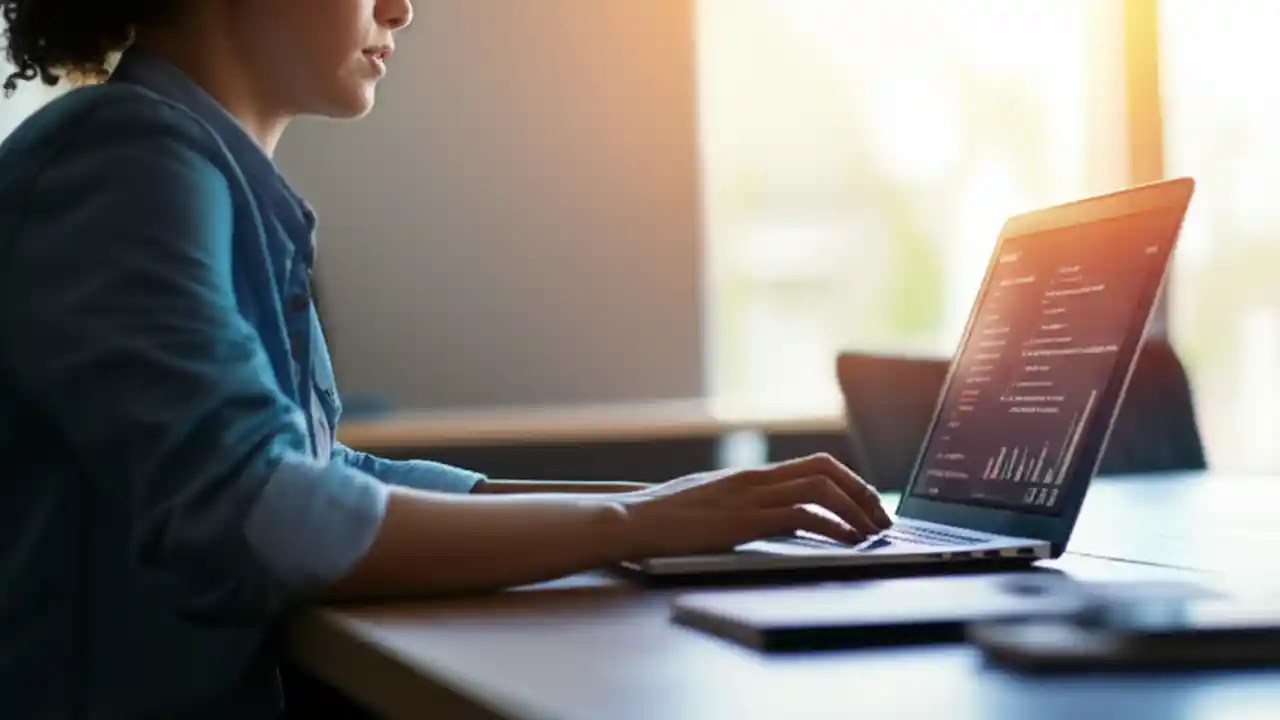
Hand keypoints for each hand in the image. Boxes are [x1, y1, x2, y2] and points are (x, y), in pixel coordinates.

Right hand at [619, 454, 892, 558]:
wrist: (629, 521)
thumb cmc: (661, 520)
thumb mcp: (708, 505)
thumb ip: (739, 506)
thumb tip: (768, 519)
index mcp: (749, 476)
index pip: (813, 464)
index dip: (850, 482)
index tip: (867, 506)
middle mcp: (754, 480)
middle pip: (826, 469)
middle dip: (862, 493)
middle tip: (881, 521)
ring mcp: (748, 498)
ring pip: (821, 488)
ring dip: (855, 511)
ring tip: (872, 535)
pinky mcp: (742, 521)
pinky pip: (801, 516)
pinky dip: (832, 528)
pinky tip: (846, 544)